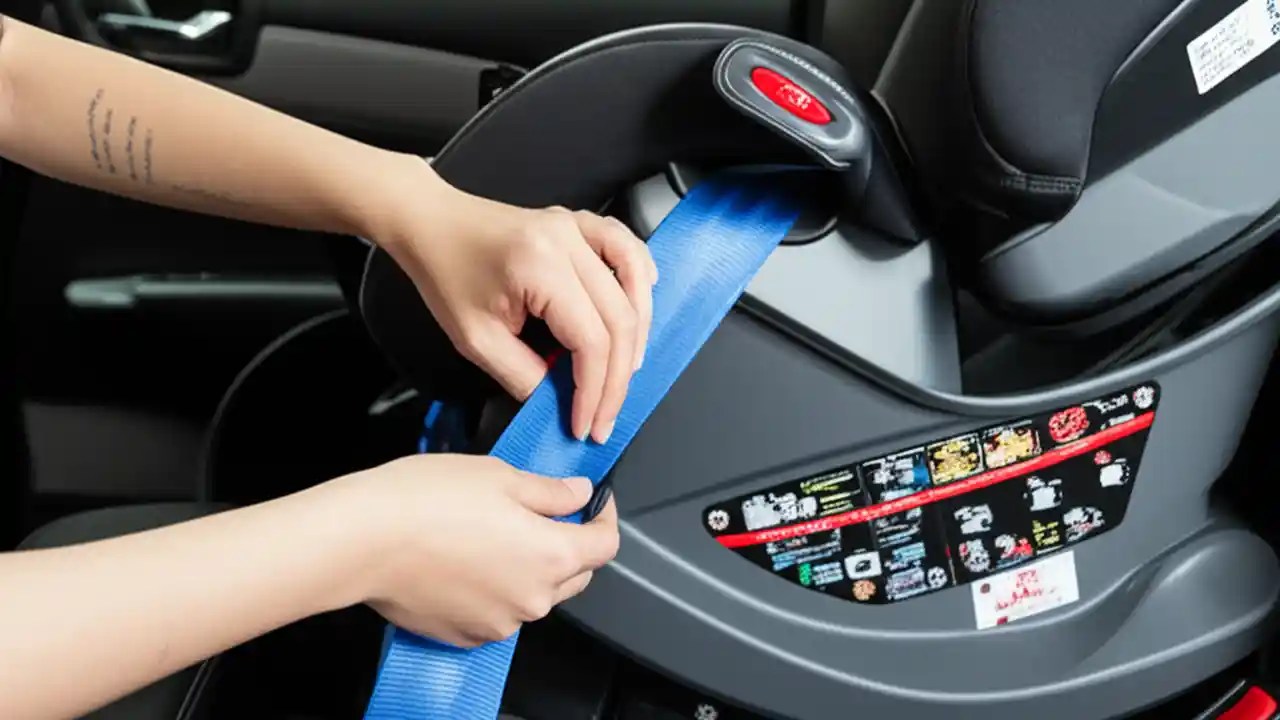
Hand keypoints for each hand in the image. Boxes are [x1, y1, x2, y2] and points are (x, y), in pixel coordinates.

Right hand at [335, 454, 618, 646]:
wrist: (362, 541)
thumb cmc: (424, 501)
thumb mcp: (501, 475)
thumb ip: (551, 491)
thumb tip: (580, 494)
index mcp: (550, 556)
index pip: (605, 545)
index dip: (604, 518)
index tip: (594, 501)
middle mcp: (533, 599)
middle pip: (575, 574)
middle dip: (568, 543)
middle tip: (540, 512)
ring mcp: (500, 623)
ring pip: (535, 594)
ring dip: (529, 568)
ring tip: (492, 532)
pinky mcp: (467, 635)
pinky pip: (499, 612)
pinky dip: (495, 589)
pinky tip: (467, 559)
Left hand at [372, 160, 657, 443]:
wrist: (432, 224)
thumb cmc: (445, 270)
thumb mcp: (476, 339)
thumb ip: (523, 375)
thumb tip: (560, 400)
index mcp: (539, 266)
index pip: (591, 339)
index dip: (595, 390)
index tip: (587, 423)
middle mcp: (567, 241)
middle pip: (620, 319)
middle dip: (618, 377)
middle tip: (606, 415)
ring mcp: (577, 228)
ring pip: (633, 284)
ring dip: (638, 334)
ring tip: (626, 373)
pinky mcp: (579, 225)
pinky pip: (627, 248)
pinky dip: (640, 279)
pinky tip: (641, 306)